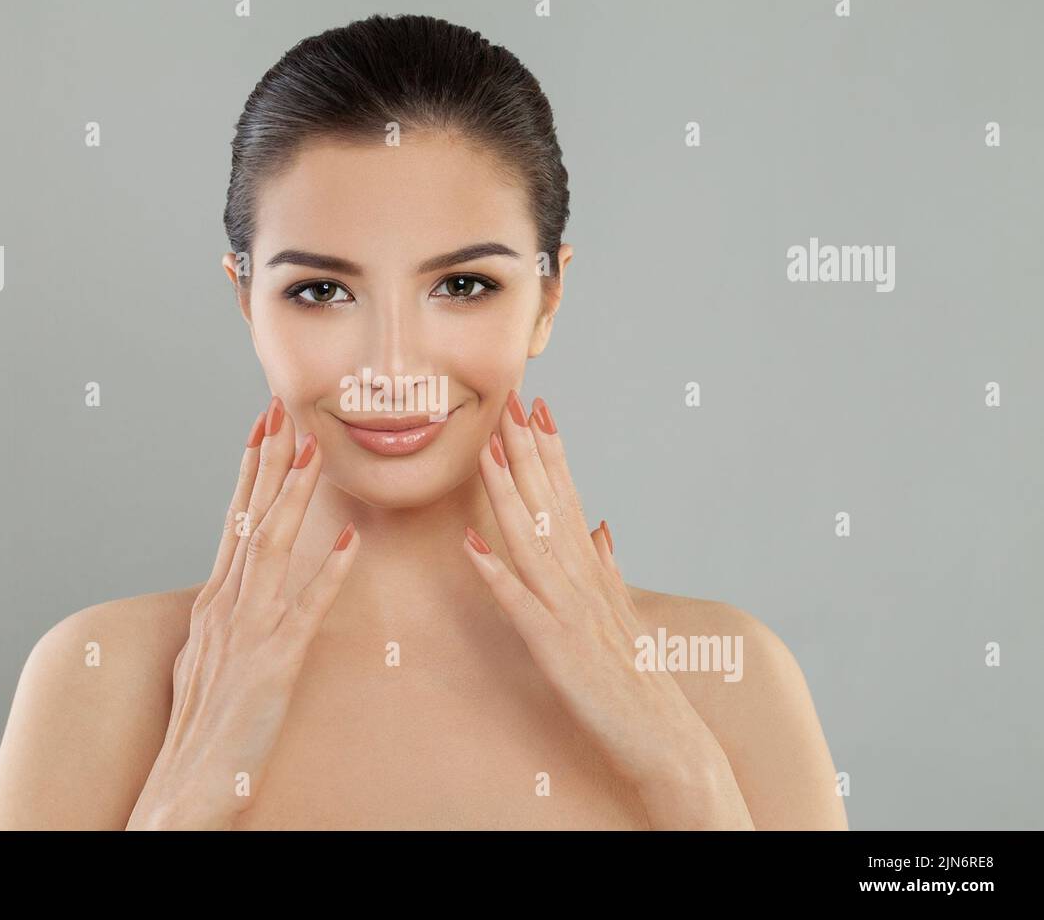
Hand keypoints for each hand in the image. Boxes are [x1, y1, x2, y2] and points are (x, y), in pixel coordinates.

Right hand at [127, 397, 358, 829]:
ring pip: (272, 548)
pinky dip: (330, 572)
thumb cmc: (198, 727)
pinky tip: (351, 542)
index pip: (235, 521)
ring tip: (313, 452)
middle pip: (250, 519)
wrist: (185, 783)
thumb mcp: (201, 658)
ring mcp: (247, 632)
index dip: (251, 471)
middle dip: (269, 461)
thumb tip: (222, 590)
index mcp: (212, 602)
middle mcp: (225, 606)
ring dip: (293, 496)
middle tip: (284, 411)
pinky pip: (307, 609)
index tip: (263, 427)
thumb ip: (216, 619)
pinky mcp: (274, 663)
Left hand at [462, 390, 749, 825]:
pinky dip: (495, 574)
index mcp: (596, 571)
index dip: (551, 452)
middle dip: (527, 452)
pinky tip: (471, 543)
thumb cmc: (641, 681)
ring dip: (508, 493)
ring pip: (533, 540)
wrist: (670, 741)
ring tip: (487, 450)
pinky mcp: (556, 649)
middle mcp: (585, 581)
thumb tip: (601, 526)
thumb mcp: (624, 615)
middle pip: (551, 505)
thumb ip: (608, 570)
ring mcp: (570, 612)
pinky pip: (519, 605)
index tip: (537, 409)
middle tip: (510, 400)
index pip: (570, 498)